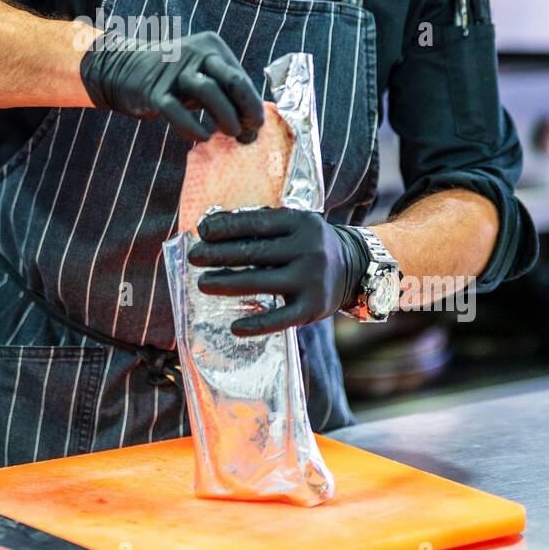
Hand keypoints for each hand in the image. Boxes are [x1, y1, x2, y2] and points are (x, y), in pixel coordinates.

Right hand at [79, 29, 264, 143]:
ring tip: (230, 134)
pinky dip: (192, 127)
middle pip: (231, 80)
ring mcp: (172, 71)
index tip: (256, 126)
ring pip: (207, 91)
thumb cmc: (174, 79)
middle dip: (246, 108)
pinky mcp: (153, 90)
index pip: (240, 76)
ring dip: (225, 116)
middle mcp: (195, 53)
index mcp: (211, 46)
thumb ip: (226, 96)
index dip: (252, 104)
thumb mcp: (202, 76)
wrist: (124, 69)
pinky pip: (176, 110)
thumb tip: (252, 131)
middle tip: (249, 130)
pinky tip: (202, 137)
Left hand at [187, 207, 368, 333]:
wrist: (354, 268)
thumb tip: (210, 224)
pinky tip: (234, 326)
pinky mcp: (313, 308)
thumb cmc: (308, 245)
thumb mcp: (292, 226)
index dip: (227, 228)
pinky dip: (256, 324)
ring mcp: (312, 280)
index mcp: (302, 223)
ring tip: (203, 284)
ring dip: (227, 284)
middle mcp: (309, 250)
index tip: (202, 231)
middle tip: (194, 258)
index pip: (257, 224)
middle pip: (255, 253)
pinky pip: (280, 319)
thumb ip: (258, 224)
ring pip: (261, 283)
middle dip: (219, 255)